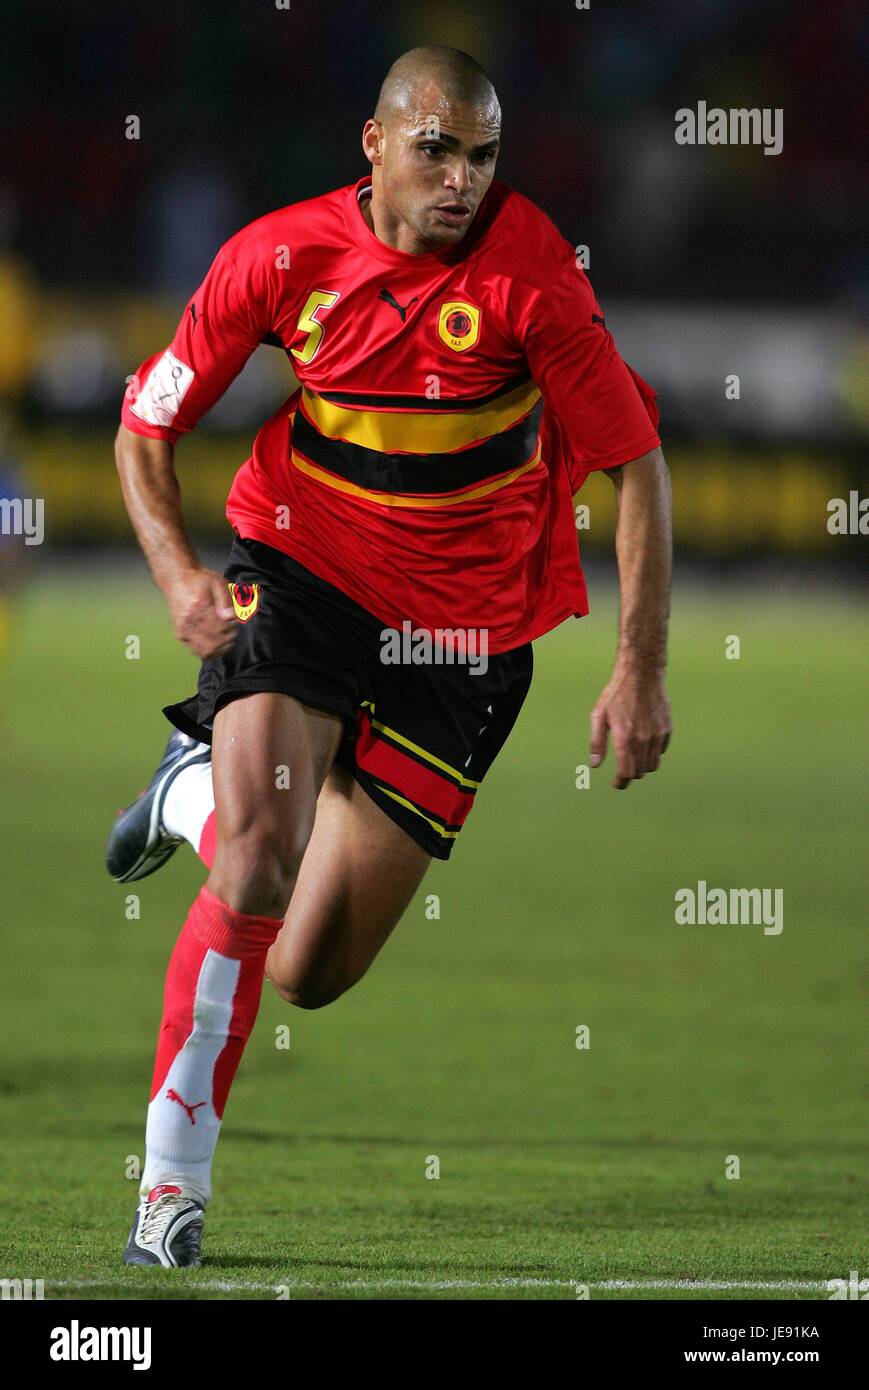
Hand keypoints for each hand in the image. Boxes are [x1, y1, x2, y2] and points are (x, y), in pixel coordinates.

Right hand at [166, 567, 236, 659]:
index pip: (221, 626)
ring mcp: (183, 630)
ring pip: (207, 650)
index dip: (232, 625)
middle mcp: (189, 620)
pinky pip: (198, 651)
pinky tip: (217, 644)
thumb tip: (229, 617)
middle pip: (216, 641)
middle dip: (228, 636)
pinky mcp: (180, 635)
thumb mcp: (216, 582)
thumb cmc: (198, 580)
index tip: (234, 618)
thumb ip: (226, 599)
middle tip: (231, 628)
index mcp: (199, 606)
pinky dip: (210, 652)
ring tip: (226, 637)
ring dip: (221, 647)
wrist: (176, 580)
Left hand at [590, 664, 671, 788]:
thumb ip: (597, 742)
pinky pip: (661, 751)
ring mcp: (657, 735)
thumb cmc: (617, 693)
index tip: (616, 783)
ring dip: (642, 765)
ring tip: (633, 757)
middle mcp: (643, 739)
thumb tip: (595, 764)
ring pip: (652, 765)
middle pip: (639, 772)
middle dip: (630, 774)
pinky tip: (644, 742)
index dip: (620, 782)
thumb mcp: (599, 714)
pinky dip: (653, 752)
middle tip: (622, 769)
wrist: (642, 673)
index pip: (626, 772)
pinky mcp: (667, 729)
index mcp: (625, 737)